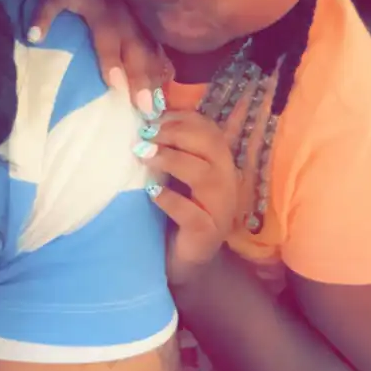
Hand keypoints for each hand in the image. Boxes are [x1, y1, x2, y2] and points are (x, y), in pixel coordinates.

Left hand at [29, 0, 173, 102]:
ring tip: (160, 101)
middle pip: (136, 53)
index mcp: (103, 15)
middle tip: (146, 107)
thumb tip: (32, 36)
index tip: (117, 87)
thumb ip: (44, 14)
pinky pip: (159, 44)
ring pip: (151, 51)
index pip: (108, 44)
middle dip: (141, 80)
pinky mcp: (147, 21)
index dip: (112, 64)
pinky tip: (167, 82)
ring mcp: (140, 21)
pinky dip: (163, 63)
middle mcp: (126, 21)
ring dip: (155, 76)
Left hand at [138, 76, 276, 287]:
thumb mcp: (171, 173)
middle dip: (175, 134)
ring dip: (172, 160)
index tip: (151, 117)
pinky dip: (171, 200)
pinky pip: (192, 213)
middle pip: (210, 146)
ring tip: (144, 156)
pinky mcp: (208, 234)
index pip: (209, 130)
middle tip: (145, 135)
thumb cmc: (174, 210)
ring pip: (204, 175)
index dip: (181, 119)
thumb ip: (166, 146)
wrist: (183, 261)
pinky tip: (152, 193)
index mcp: (219, 163)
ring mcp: (220, 209)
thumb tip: (143, 109)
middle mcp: (226, 182)